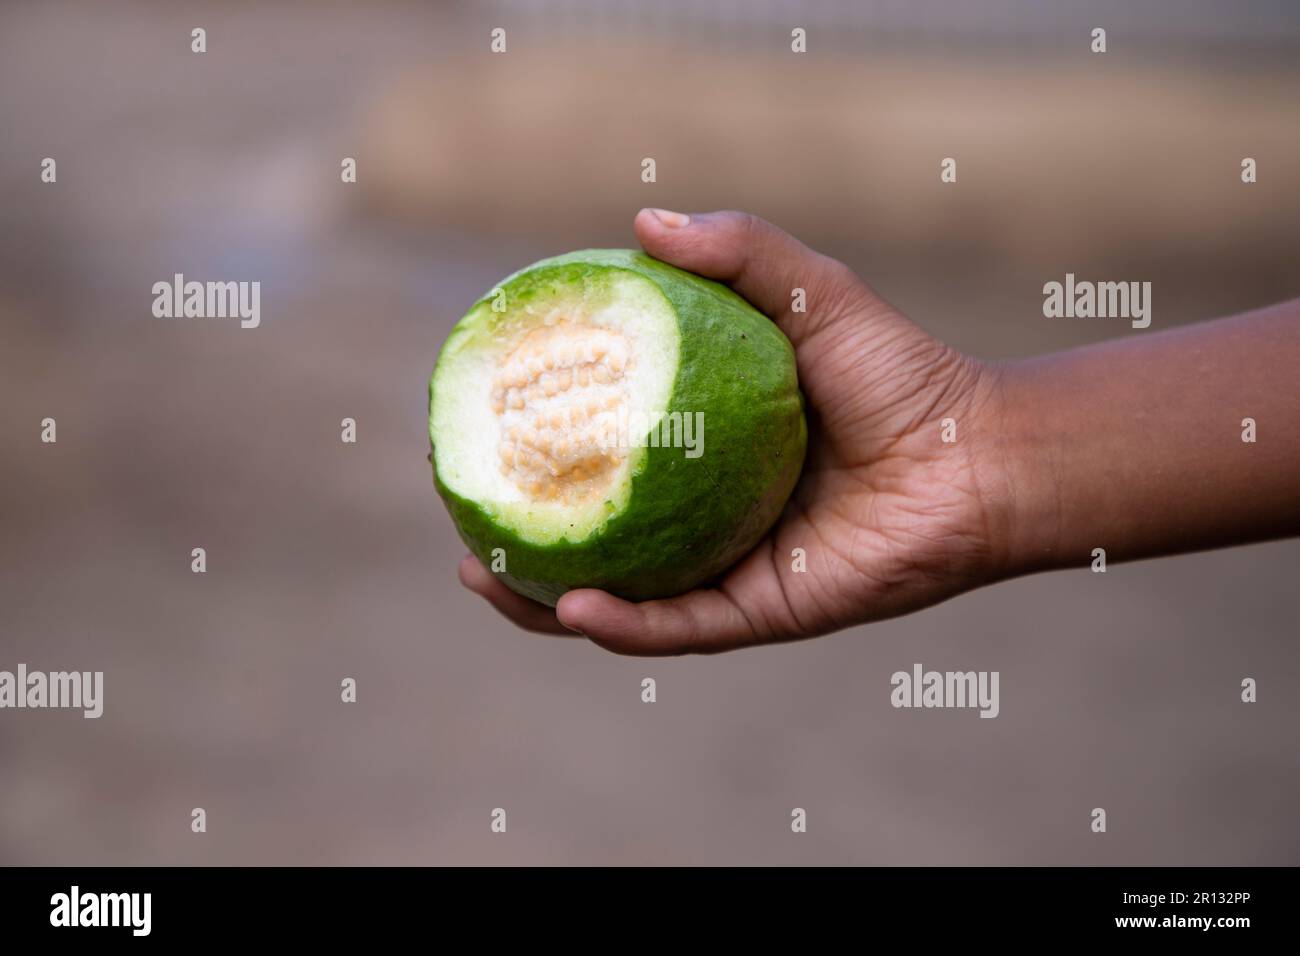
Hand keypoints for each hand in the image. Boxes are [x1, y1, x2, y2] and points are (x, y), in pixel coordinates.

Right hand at [460, 208, 1005, 653]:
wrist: (981, 454)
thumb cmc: (904, 373)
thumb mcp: (810, 294)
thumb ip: (739, 251)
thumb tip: (639, 219)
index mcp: (702, 450)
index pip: (603, 453)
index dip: (536, 449)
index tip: (479, 426)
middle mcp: (704, 514)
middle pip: (591, 536)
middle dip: (517, 540)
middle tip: (462, 516)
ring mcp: (728, 568)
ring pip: (618, 598)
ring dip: (543, 599)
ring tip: (482, 575)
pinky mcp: (762, 611)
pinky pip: (681, 626)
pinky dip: (625, 625)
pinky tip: (572, 604)